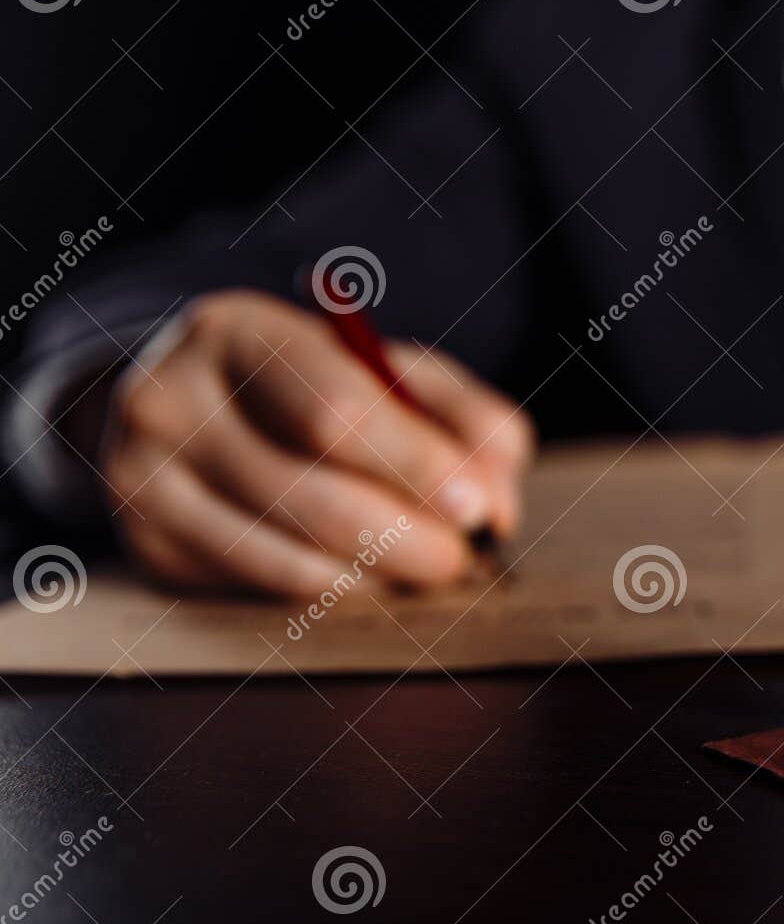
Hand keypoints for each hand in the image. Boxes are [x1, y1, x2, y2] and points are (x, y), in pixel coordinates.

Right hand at [99, 288, 532, 597]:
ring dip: (379, 575)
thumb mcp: (387, 370)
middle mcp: (173, 400)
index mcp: (242, 332)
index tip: (478, 507)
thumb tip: (497, 501)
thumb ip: (462, 416)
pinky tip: (368, 576)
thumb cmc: (311, 383)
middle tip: (462, 556)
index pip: (335, 409)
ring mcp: (147, 478)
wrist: (184, 405)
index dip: (417, 464)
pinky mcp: (149, 545)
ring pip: (288, 556)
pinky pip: (262, 587)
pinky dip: (334, 590)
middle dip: (409, 538)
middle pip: (314, 495)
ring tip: (428, 566)